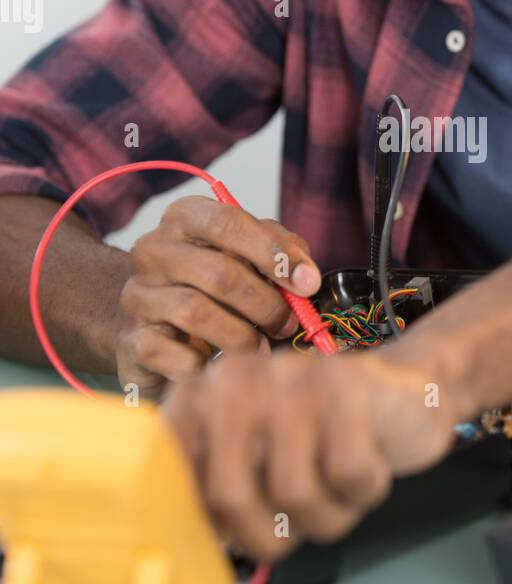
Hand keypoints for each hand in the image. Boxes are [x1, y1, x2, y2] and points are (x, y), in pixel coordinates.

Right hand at [114, 197, 320, 400]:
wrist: (153, 322)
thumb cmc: (210, 285)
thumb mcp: (247, 254)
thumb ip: (280, 250)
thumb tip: (305, 274)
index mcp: (184, 218)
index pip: (227, 221)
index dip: (272, 253)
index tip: (307, 282)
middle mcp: (153, 250)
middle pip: (218, 272)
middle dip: (265, 304)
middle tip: (288, 324)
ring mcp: (136, 295)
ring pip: (196, 312)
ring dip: (242, 336)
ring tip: (261, 348)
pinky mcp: (132, 341)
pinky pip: (176, 355)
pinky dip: (207, 365)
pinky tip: (218, 365)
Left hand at [160, 345, 459, 560]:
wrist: (400, 394)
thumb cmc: (315, 443)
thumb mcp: (247, 465)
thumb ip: (202, 493)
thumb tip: (173, 550)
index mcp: (196, 397)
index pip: (167, 479)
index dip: (202, 525)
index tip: (232, 533)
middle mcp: (234, 378)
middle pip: (229, 496)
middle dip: (268, 534)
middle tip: (294, 525)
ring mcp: (293, 378)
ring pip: (295, 494)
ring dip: (326, 516)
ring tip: (336, 489)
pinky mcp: (350, 389)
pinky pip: (349, 477)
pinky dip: (364, 491)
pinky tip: (368, 462)